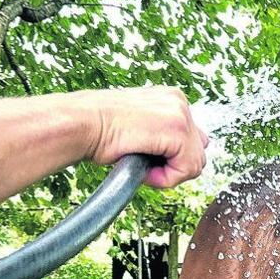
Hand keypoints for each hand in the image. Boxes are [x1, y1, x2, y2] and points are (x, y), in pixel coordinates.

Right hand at [82, 87, 208, 188]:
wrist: (80, 123)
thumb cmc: (98, 129)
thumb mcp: (138, 129)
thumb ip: (162, 137)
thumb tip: (181, 157)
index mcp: (171, 99)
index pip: (193, 140)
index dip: (172, 159)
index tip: (147, 158)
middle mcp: (179, 102)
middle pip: (199, 153)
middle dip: (174, 167)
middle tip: (145, 165)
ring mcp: (180, 114)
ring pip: (195, 164)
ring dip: (169, 173)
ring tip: (141, 165)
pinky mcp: (177, 129)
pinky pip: (186, 169)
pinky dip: (165, 178)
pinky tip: (143, 168)